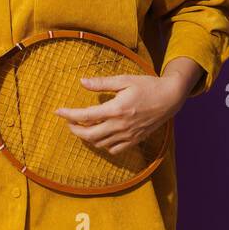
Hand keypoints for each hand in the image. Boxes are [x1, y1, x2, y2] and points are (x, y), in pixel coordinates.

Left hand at [53, 72, 187, 154]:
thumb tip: (82, 82)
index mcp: (116, 109)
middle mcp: (120, 125)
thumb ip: (102, 83)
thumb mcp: (124, 80)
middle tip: (69, 122)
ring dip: (88, 137)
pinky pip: (114, 150)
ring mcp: (128, 135)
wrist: (170, 98)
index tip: (58, 111)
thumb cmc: (147, 86)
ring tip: (84, 127)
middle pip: (89, 135)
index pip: (85, 116)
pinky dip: (104, 145)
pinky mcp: (135, 140)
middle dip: (74, 129)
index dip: (69, 114)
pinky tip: (102, 136)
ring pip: (100, 144)